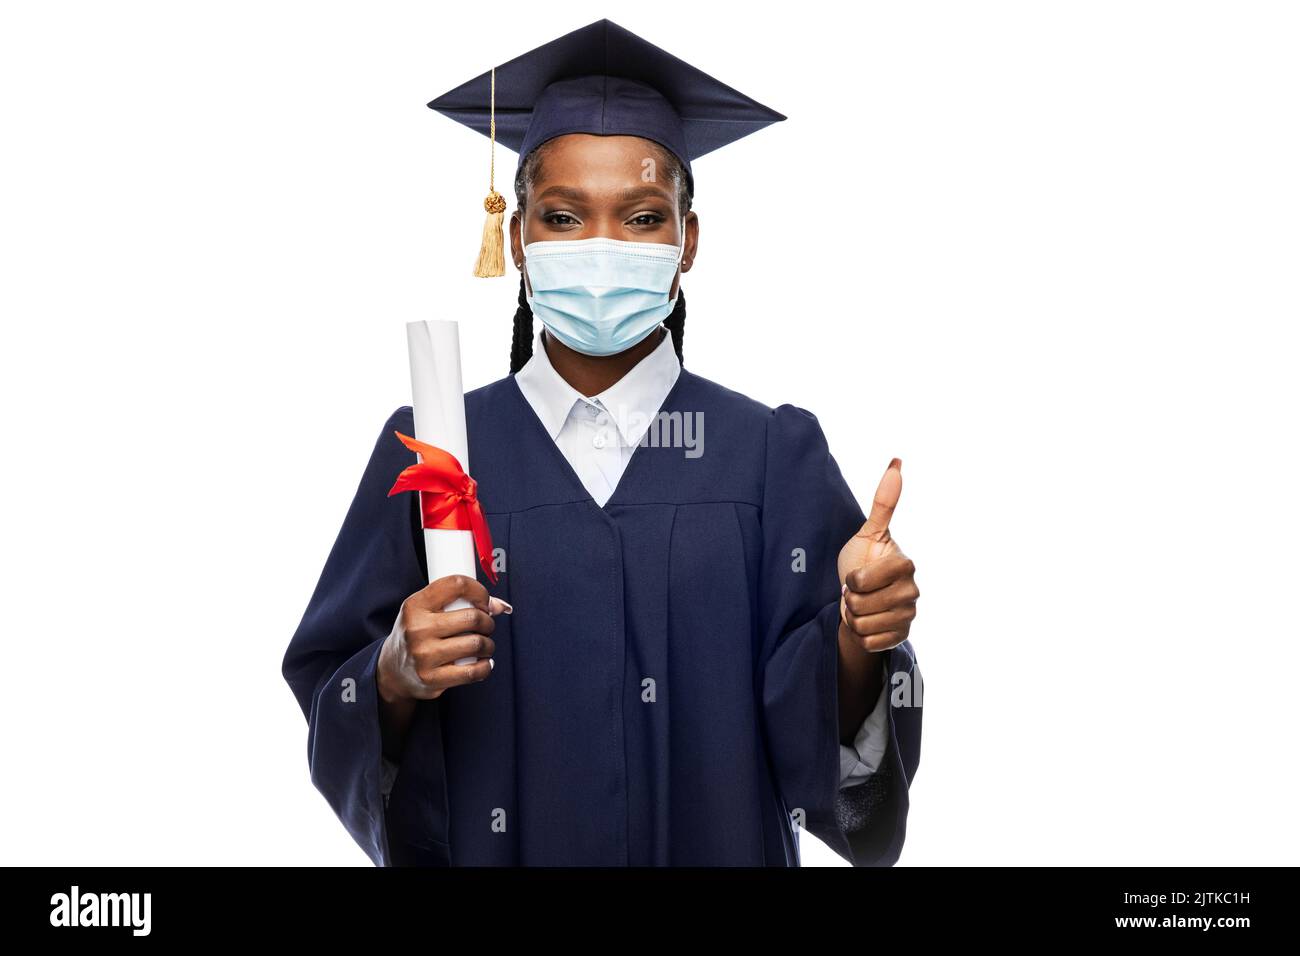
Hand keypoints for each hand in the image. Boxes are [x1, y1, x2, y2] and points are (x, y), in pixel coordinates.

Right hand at [377, 574, 511, 703]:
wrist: (392, 670)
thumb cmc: (416, 634)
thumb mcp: (425, 611)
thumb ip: (457, 603)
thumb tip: (499, 606)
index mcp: (415, 606)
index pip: (456, 584)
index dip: (479, 590)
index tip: (484, 601)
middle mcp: (417, 629)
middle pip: (472, 617)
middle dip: (488, 621)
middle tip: (486, 626)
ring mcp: (424, 656)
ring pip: (476, 644)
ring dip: (488, 644)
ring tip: (484, 645)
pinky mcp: (432, 679)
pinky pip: (473, 672)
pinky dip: (486, 666)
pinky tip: (483, 662)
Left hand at [837, 458, 918, 652]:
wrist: (859, 598)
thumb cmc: (861, 561)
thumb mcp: (868, 533)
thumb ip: (883, 503)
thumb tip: (897, 462)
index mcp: (906, 564)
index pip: (860, 580)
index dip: (850, 579)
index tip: (854, 575)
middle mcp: (913, 592)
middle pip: (860, 605)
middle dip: (849, 599)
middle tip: (856, 592)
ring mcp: (910, 616)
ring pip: (862, 625)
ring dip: (853, 617)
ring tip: (860, 607)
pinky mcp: (901, 638)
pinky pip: (868, 642)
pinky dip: (860, 635)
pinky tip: (866, 623)